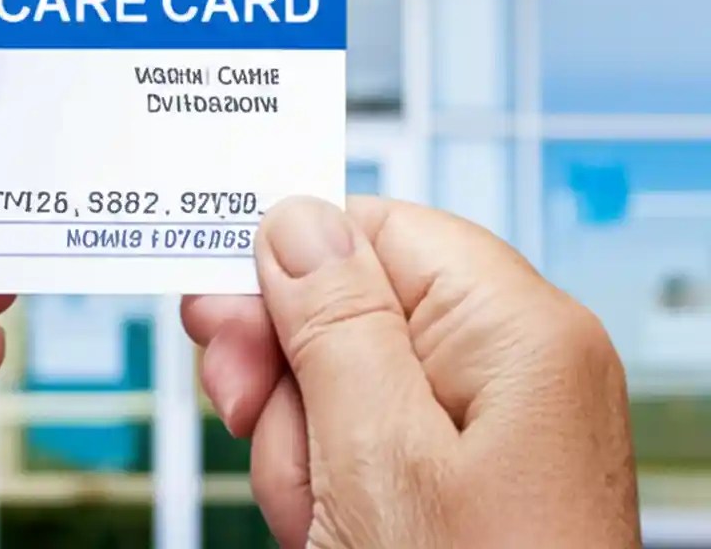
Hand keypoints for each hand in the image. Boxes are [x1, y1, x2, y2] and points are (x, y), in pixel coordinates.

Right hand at [184, 197, 639, 547]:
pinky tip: (329, 528)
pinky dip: (325, 483)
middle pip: (353, 310)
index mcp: (516, 333)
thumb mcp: (375, 453)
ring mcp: (485, 427)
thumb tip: (297, 220)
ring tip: (320, 515)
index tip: (221, 312)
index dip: (290, 266)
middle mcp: (511, 368)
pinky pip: (362, 444)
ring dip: (301, 446)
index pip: (380, 231)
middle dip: (291, 377)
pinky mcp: (458, 476)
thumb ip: (333, 321)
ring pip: (341, 386)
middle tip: (256, 421)